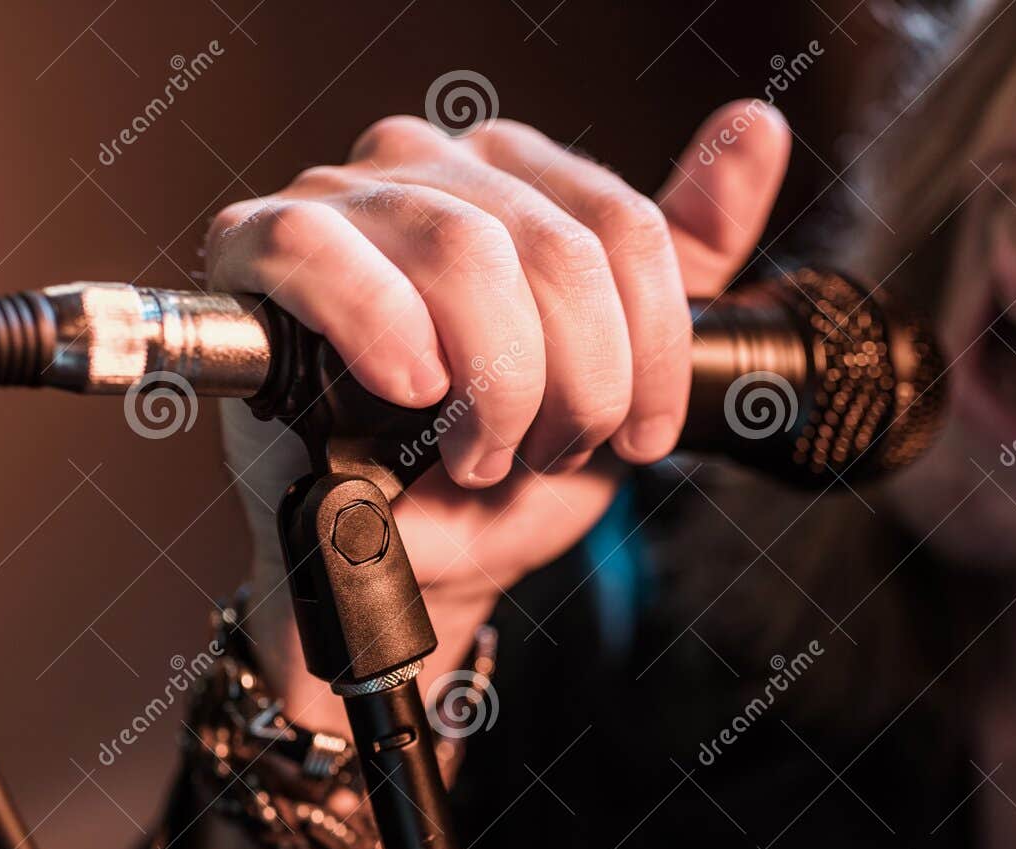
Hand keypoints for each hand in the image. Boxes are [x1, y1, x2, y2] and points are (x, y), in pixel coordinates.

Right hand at [210, 101, 789, 731]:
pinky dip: (381, 330)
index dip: (650, 353)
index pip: (626, 227)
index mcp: (523, 176)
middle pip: (558, 249)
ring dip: (494, 385)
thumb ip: (690, 250)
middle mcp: (436, 164)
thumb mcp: (624, 367)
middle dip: (576, 386)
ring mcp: (346, 197)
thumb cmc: (506, 461)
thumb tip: (756, 126)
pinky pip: (324, 253)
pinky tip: (408, 388)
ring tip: (482, 451)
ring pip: (464, 253)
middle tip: (547, 453)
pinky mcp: (259, 246)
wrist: (418, 556)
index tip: (640, 440)